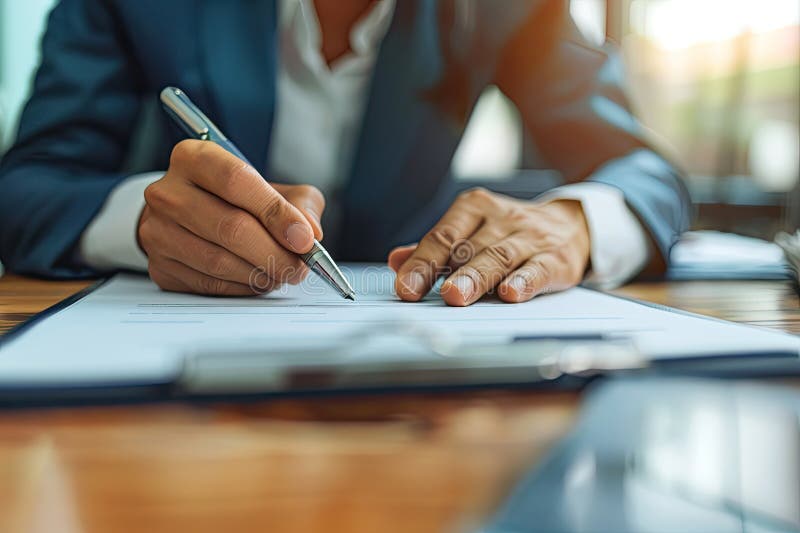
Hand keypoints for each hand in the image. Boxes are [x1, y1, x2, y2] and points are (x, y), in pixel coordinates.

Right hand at [138, 140, 323, 294]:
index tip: (304, 239)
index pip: (237, 181)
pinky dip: (243, 287)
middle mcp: (168, 192)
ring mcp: (158, 231)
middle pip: (231, 227)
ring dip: (262, 274)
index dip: (276, 213)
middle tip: (300, 267)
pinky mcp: (159, 266)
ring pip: (220, 261)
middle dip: (275, 253)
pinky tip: (259, 280)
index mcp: (195, 158)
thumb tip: (311, 233)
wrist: (185, 216)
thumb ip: (299, 203)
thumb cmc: (234, 199)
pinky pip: (209, 284)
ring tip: (284, 274)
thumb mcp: (270, 187)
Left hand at [388, 188, 589, 305]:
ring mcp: (530, 238)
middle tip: (422, 291)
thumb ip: (435, 248)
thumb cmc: (511, 233)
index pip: (443, 235)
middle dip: (443, 270)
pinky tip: (510, 293)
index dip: (421, 262)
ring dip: (477, 277)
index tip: (405, 286)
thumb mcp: (472, 231)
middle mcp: (502, 219)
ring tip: (457, 295)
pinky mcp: (556, 259)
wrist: (572, 225)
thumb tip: (396, 261)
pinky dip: (523, 281)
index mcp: (475, 208)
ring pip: (499, 257)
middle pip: (468, 247)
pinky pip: (538, 269)